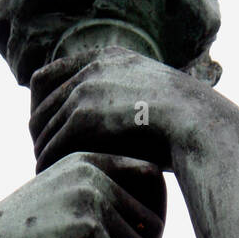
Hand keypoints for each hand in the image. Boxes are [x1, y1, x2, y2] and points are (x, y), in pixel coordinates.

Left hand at [29, 47, 204, 173]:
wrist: (198, 125)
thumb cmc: (187, 124)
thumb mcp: (156, 100)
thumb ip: (131, 103)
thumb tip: (127, 124)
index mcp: (108, 58)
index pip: (53, 75)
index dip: (45, 104)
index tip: (48, 128)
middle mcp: (93, 69)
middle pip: (42, 100)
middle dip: (40, 130)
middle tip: (43, 155)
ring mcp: (87, 91)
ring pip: (43, 125)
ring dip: (40, 150)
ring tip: (44, 171)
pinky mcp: (85, 118)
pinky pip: (50, 144)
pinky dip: (45, 162)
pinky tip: (48, 179)